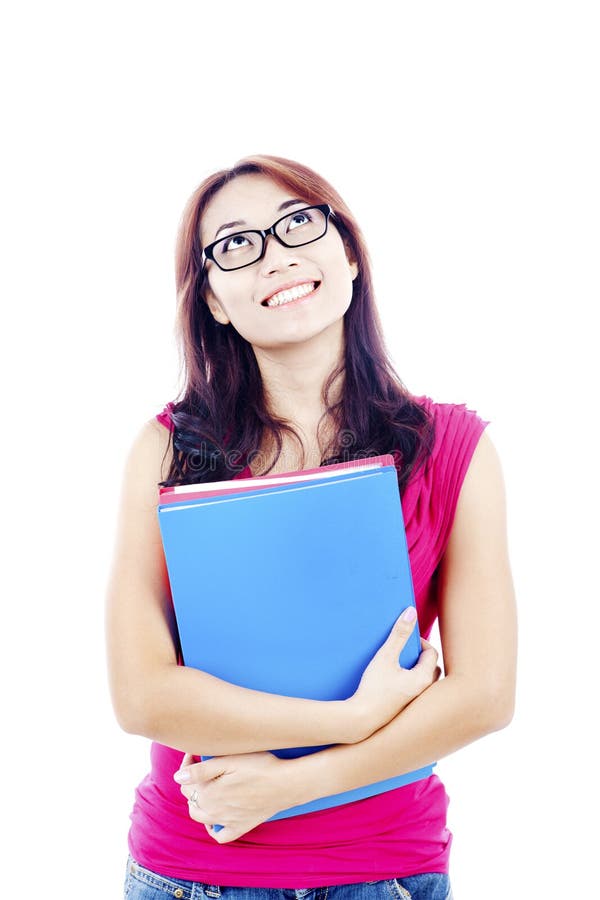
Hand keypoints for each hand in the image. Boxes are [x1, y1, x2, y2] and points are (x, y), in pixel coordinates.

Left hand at [173, 750, 290, 843]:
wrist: (287, 783)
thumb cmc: (259, 766)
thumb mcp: (229, 761)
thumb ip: (201, 770)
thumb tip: (178, 778)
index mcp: (208, 794)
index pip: (185, 782)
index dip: (187, 765)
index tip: (195, 753)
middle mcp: (214, 812)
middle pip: (191, 799)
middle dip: (191, 783)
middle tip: (201, 766)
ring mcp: (227, 822)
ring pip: (201, 817)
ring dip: (198, 804)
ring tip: (205, 788)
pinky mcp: (241, 827)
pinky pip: (221, 835)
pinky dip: (214, 828)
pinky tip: (216, 818)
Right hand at [350, 609, 440, 737]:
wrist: (361, 720)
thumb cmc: (374, 688)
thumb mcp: (385, 657)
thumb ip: (399, 634)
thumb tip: (411, 612)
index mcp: (423, 679)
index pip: (432, 653)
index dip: (420, 642)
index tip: (406, 638)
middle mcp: (425, 693)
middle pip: (432, 668)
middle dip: (422, 656)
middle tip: (407, 650)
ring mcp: (417, 703)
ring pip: (425, 682)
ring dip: (417, 670)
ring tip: (401, 664)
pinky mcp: (407, 710)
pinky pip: (416, 692)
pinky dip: (411, 683)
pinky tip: (394, 682)